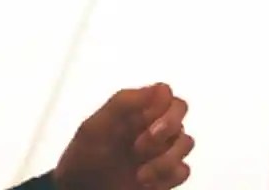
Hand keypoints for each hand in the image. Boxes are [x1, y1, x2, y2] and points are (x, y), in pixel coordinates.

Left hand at [53, 82, 194, 189]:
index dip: (161, 103)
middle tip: (140, 146)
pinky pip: (183, 170)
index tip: (146, 120)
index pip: (163, 92)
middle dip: (167, 127)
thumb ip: (123, 103)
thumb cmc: (82, 158)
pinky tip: (145, 183)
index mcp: (134, 110)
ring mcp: (160, 151)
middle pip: (180, 110)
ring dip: (165, 159)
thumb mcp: (95, 127)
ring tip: (140, 174)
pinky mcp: (165, 176)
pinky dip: (167, 176)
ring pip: (186, 141)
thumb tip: (156, 88)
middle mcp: (151, 126)